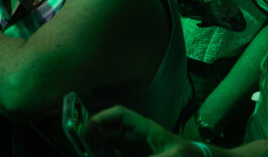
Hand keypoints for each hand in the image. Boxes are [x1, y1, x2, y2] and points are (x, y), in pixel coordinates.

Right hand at [82, 105, 203, 155]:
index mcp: (145, 128)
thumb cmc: (187, 156)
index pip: (120, 115)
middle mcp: (137, 136)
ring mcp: (135, 148)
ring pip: (110, 144)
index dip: (101, 118)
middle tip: (80, 148)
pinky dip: (106, 155)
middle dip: (94, 137)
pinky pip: (115, 154)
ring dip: (98, 149)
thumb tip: (119, 156)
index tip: (85, 130)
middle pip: (110, 130)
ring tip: (88, 154)